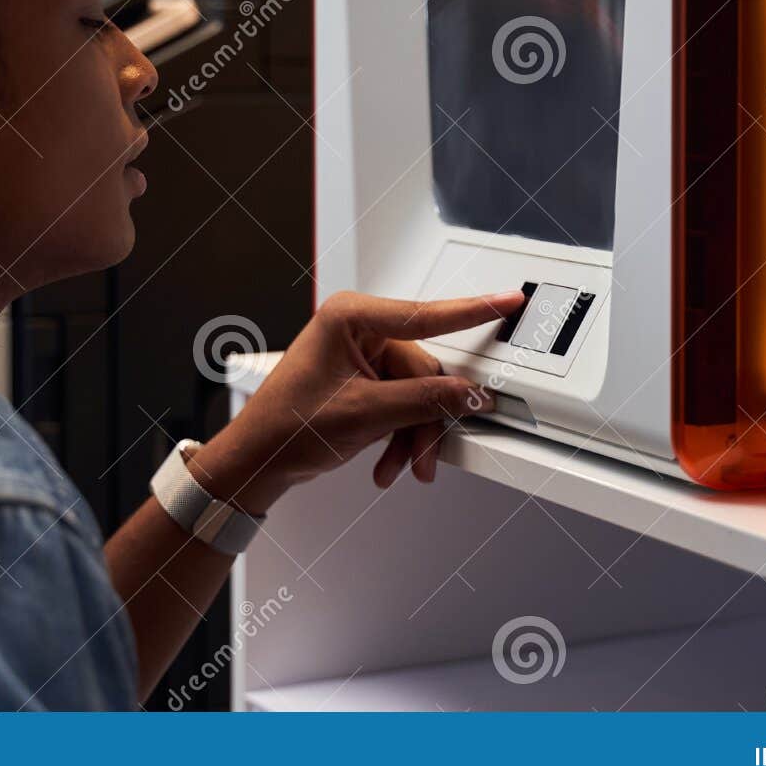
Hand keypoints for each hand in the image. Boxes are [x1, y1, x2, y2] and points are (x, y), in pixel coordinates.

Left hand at [186, 289, 525, 514]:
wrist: (257, 461)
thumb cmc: (285, 426)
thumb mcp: (365, 414)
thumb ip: (425, 400)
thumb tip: (470, 394)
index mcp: (351, 316)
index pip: (426, 314)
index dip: (474, 310)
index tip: (508, 299)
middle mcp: (358, 329)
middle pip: (424, 370)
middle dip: (426, 419)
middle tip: (426, 455)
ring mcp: (362, 356)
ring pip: (417, 393)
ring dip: (412, 434)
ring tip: (401, 466)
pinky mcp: (364, 380)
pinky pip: (402, 402)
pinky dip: (399, 435)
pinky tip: (388, 462)